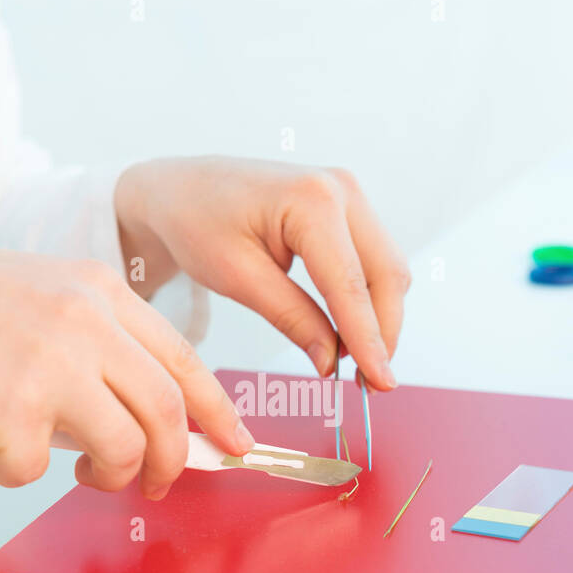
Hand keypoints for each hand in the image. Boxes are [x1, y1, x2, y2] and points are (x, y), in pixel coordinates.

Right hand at [0, 245, 253, 496]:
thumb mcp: (46, 294)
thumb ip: (101, 339)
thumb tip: (152, 411)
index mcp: (100, 290)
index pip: (184, 359)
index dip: (217, 410)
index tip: (235, 444)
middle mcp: (86, 322)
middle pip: (168, 411)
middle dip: (173, 462)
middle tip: (158, 483)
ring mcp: (53, 363)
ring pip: (125, 447)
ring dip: (110, 477)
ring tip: (80, 473)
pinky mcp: (14, 407)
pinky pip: (43, 467)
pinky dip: (21, 473)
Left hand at [114, 157, 408, 388]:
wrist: (183, 189)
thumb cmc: (197, 223)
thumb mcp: (237, 278)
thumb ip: (291, 318)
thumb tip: (331, 362)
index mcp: (311, 200)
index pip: (351, 285)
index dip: (368, 340)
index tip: (379, 382)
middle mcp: (341, 189)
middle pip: (387, 275)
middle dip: (383, 333)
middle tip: (369, 384)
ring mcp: (349, 194)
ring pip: (388, 270)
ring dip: (379, 319)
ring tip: (355, 364)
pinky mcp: (348, 208)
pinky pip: (374, 261)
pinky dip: (368, 301)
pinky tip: (349, 333)